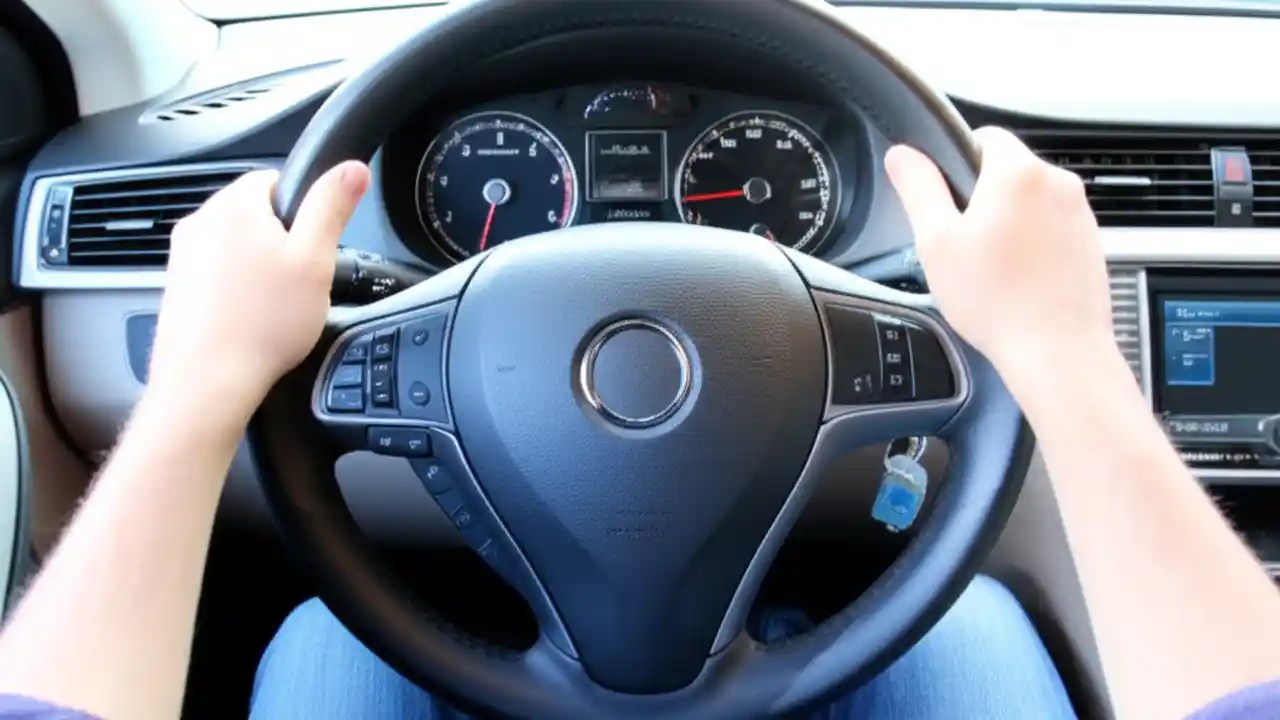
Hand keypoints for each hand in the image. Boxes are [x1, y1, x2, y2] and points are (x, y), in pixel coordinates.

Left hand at [146, 162, 370, 427]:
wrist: (207, 382)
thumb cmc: (262, 325)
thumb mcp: (314, 260)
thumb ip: (332, 206)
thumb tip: (350, 168)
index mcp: (234, 206)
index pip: (275, 178)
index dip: (304, 210)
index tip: (313, 244)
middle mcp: (199, 223)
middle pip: (254, 214)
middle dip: (281, 241)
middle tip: (300, 279)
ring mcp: (183, 256)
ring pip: (236, 246)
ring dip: (258, 267)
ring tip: (275, 306)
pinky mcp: (177, 287)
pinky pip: (217, 275)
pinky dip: (237, 291)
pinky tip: (252, 319)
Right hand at [884, 126, 1115, 393]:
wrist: (1058, 351)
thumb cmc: (998, 301)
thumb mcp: (937, 242)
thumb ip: (918, 188)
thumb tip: (903, 155)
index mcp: (1018, 172)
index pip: (983, 136)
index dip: (956, 163)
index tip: (945, 200)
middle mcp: (1058, 182)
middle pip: (1008, 171)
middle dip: (982, 199)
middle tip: (963, 244)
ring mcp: (1080, 213)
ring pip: (1030, 202)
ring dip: (1009, 223)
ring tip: (992, 269)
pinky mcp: (1091, 242)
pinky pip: (1052, 228)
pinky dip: (1033, 245)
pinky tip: (1018, 280)